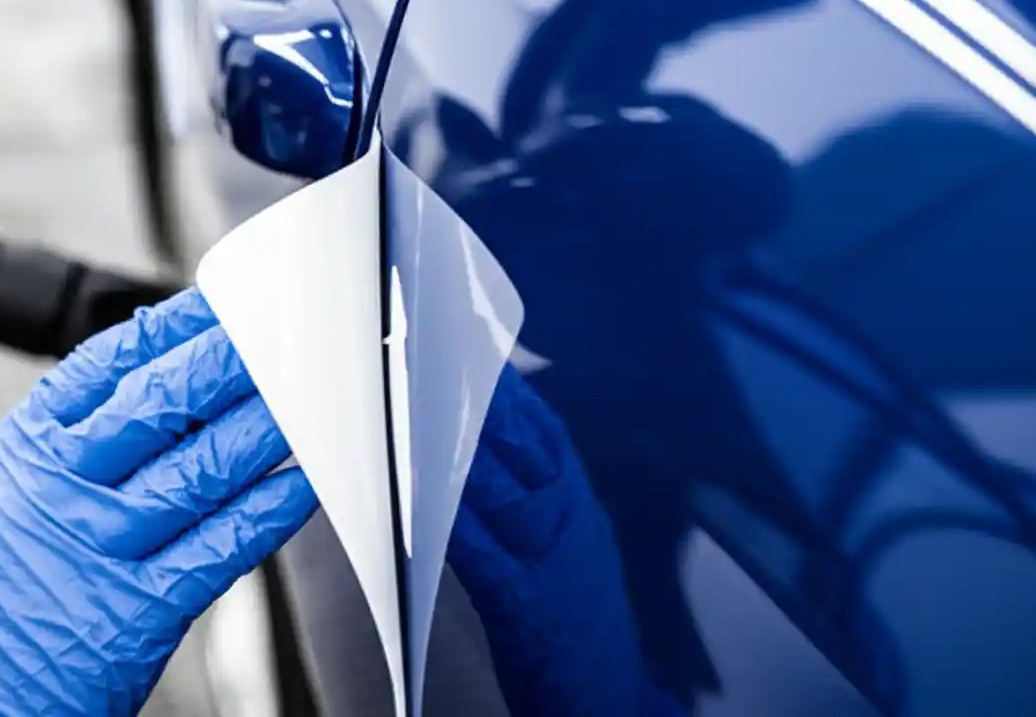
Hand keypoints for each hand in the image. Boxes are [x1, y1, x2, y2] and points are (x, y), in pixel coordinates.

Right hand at [0, 288, 316, 715]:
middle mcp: (62, 492)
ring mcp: (103, 550)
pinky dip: (268, 512)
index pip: (105, 367)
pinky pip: (220, 548)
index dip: (171, 328)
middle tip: (279, 331)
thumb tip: (143, 378)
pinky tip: (302, 483)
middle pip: (161, 405)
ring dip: (264, 426)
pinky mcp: (140, 612)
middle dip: (228, 362)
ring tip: (308, 394)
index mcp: (24, 454)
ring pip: (201, 468)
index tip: (217, 304)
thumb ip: (64, 439)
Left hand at [449, 370, 681, 716]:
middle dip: (488, 407)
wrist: (610, 696)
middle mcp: (571, 524)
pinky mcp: (529, 610)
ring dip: (467, 457)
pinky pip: (491, 560)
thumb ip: (535, 498)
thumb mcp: (572, 545)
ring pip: (512, 496)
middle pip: (531, 451)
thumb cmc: (577, 620)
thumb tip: (481, 452)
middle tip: (444, 364)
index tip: (474, 354)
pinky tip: (428, 503)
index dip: (510, 393)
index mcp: (578, 506)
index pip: (546, 434)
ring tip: (426, 419)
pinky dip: (459, 528)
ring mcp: (553, 567)